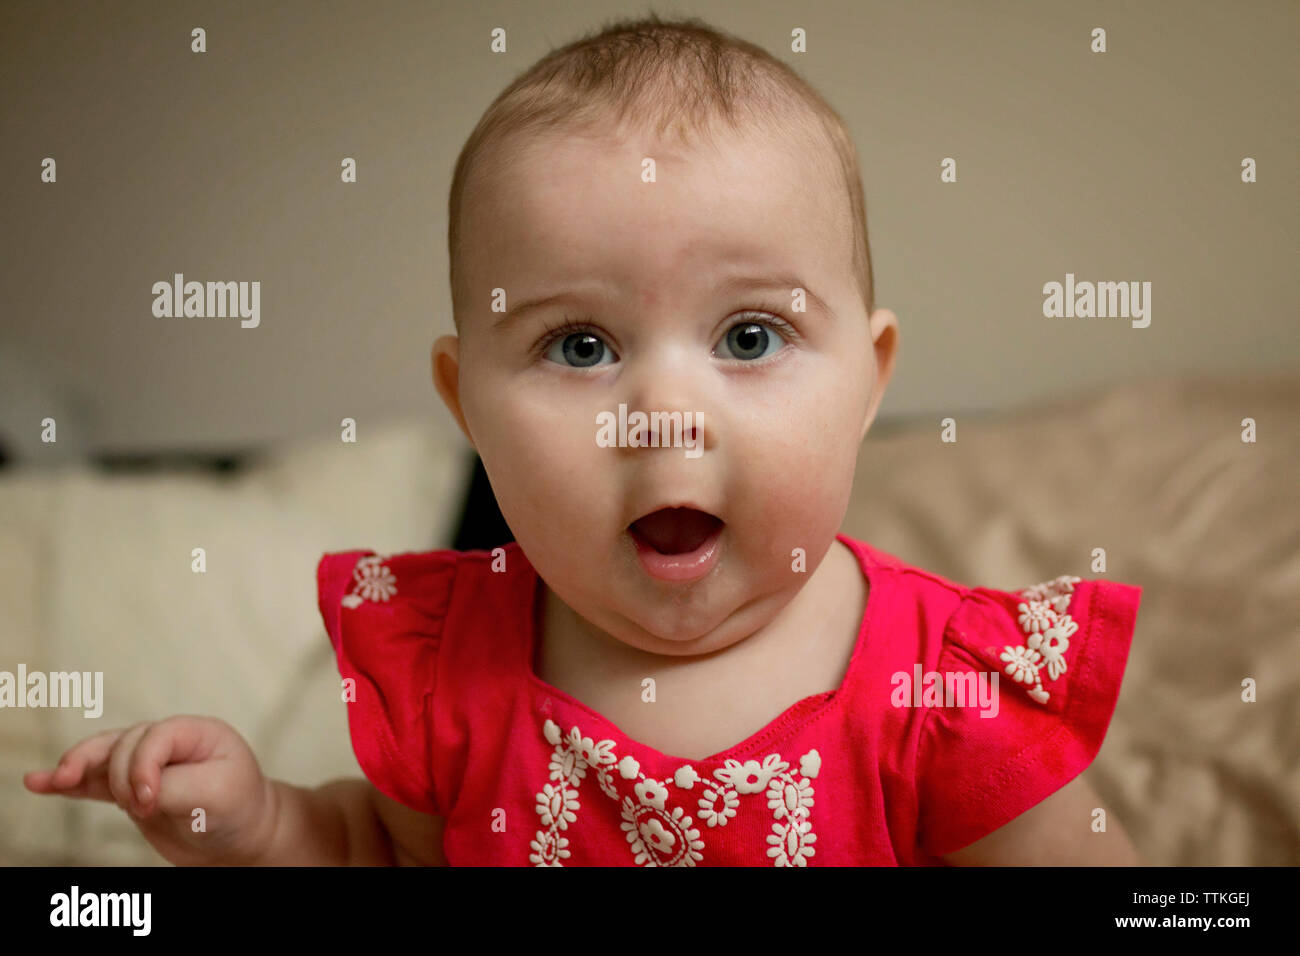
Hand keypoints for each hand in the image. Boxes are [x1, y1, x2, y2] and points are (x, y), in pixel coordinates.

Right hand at [24, 715, 277, 865]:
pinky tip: (40, 783)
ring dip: (76, 766)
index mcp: (196, 732)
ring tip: (53, 780)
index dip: (143, 767)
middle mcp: (169, 741)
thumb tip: (135, 791)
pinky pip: (94, 782)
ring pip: (103, 756)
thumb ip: (172, 787)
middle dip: (122, 777)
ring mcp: (146, 764)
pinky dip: (68, 784)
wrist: (241, 836)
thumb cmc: (238, 809)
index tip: (149, 801)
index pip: (154, 736)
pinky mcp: (130, 791)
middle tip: (141, 809)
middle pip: (124, 745)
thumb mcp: (215, 795)